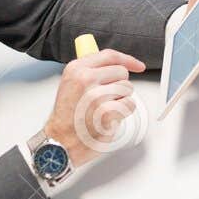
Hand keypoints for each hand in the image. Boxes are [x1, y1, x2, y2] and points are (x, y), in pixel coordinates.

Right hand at [45, 48, 147, 167]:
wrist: (60, 142)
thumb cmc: (67, 118)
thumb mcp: (71, 85)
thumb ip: (90, 71)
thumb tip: (114, 64)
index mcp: (76, 69)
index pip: (110, 55)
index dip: (127, 60)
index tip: (138, 66)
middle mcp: (85, 79)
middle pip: (122, 72)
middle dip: (119, 86)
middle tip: (105, 99)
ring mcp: (96, 95)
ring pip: (127, 88)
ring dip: (121, 100)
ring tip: (104, 109)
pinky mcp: (106, 111)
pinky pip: (129, 104)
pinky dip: (123, 113)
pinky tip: (108, 118)